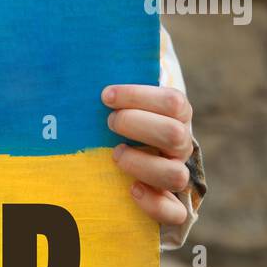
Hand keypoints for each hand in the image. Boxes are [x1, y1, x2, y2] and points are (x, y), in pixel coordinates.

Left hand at [102, 84, 193, 226]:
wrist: (131, 165)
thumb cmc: (121, 125)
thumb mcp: (121, 103)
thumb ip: (115, 89)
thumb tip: (86, 53)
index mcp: (176, 117)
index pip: (173, 102)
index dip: (139, 96)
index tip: (106, 96)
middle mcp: (180, 147)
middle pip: (174, 135)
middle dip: (136, 125)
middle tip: (109, 122)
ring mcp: (177, 176)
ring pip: (175, 175)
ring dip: (141, 163)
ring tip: (115, 154)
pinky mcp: (170, 206)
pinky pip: (174, 212)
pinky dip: (153, 203)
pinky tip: (131, 189)